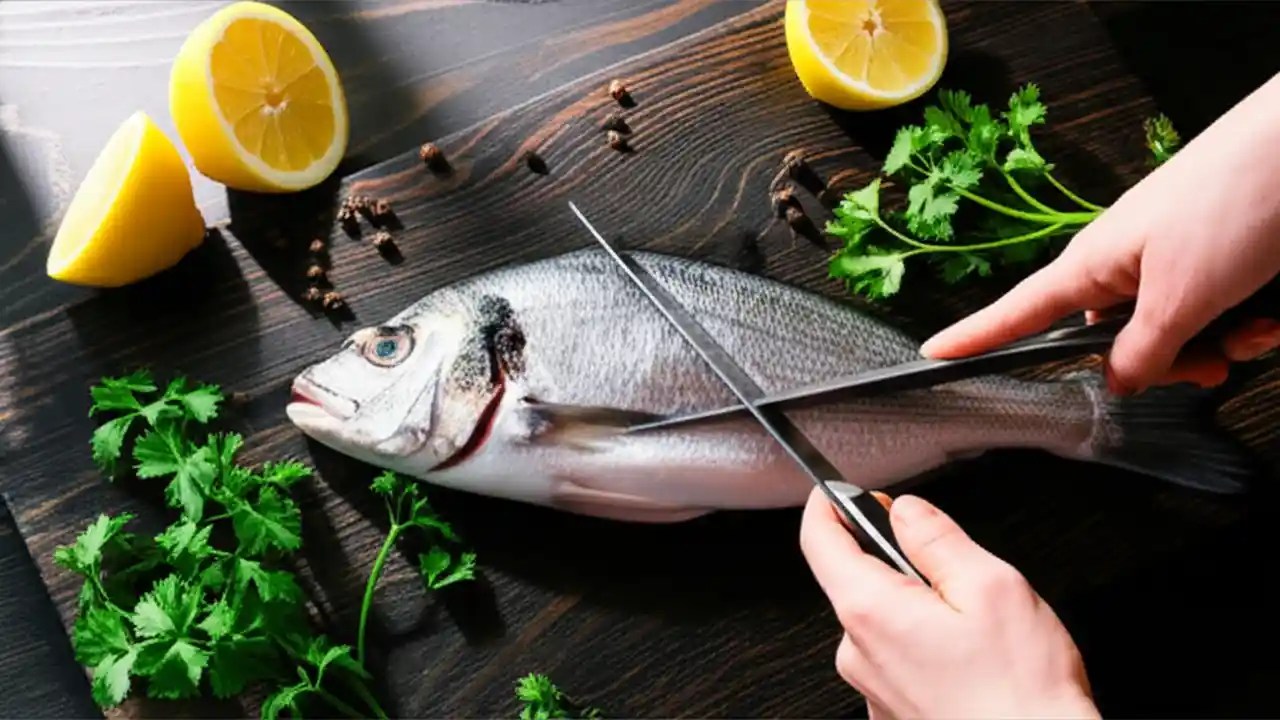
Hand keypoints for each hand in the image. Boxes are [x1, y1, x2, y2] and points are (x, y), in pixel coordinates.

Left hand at [800, 489, 1097, 719]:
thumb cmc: (1021, 693)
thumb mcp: (991, 586)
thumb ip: (938, 539)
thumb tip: (905, 511)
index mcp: (871, 609)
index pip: (818, 539)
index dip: (830, 504)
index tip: (844, 491)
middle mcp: (857, 652)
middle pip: (853, 578)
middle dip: (895, 562)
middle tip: (954, 572)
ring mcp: (872, 686)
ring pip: (881, 620)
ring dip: (916, 609)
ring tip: (972, 630)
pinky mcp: (891, 710)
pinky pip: (895, 658)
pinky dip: (924, 647)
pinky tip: (966, 662)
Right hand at [920, 72, 1279, 394]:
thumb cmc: (1233, 199)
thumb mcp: (1182, 297)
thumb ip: (1144, 353)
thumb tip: (1118, 381)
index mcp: (1091, 266)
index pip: (1017, 313)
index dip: (974, 337)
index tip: (933, 355)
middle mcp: (1123, 263)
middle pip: (1118, 342)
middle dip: (1170, 363)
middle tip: (1213, 361)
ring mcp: (1168, 257)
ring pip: (1175, 331)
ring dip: (1221, 341)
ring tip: (1256, 324)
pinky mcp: (1212, 253)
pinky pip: (1215, 310)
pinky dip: (1247, 320)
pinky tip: (1270, 312)